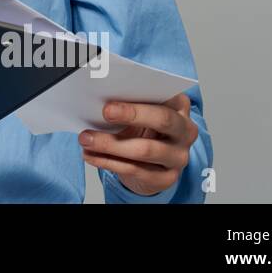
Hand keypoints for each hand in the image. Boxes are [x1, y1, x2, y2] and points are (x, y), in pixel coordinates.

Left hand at [78, 93, 197, 196]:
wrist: (151, 164)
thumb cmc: (143, 129)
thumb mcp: (138, 112)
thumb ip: (126, 102)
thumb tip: (98, 97)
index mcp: (179, 106)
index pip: (166, 94)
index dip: (143, 94)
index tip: (117, 95)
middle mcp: (185, 131)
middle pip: (163, 119)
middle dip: (132, 114)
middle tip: (104, 112)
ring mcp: (178, 156)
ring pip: (145, 149)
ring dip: (110, 144)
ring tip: (86, 139)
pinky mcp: (166, 178)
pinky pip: (135, 170)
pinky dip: (108, 162)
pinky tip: (91, 155)